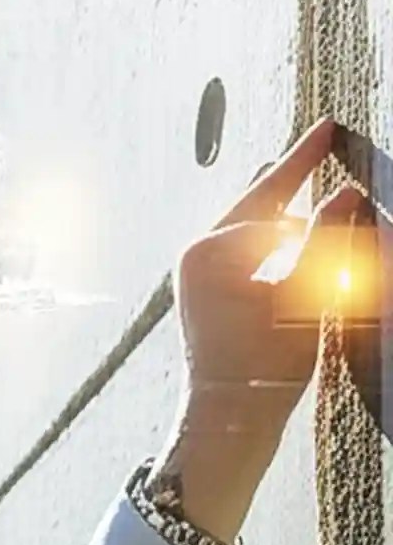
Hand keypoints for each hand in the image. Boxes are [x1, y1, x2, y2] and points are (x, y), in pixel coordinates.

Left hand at [148, 117, 370, 544]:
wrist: (230, 418)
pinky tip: (298, 230)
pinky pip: (246, 249)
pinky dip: (276, 238)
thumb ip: (325, 242)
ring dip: (285, 208)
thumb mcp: (305, 298)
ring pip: (251, 226)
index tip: (328, 126)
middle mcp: (195, 254)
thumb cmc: (265, 365)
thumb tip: (348, 192)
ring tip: (314, 177)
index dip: (304, 161)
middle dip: (291, 176)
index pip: (269, 195)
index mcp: (211, 250)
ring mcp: (196, 274)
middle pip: (254, 204)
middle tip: (322, 139)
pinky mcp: (205, 291)